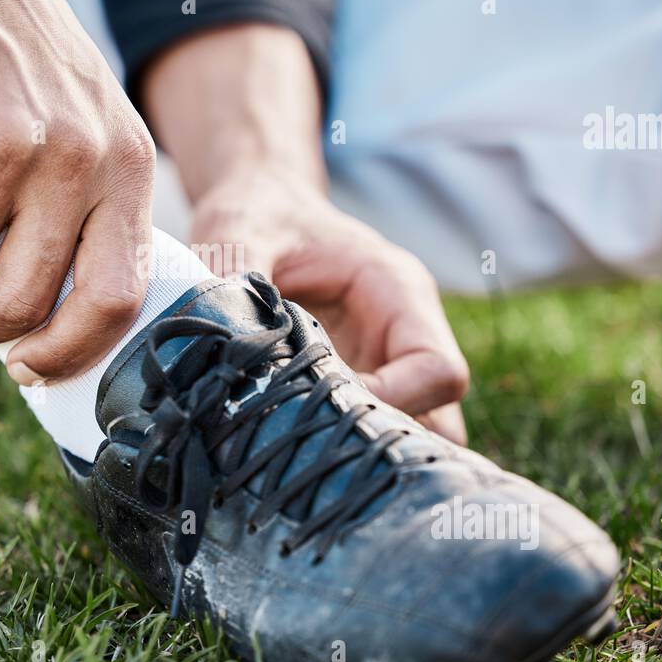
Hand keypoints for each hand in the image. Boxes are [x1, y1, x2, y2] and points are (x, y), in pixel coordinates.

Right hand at [0, 0, 154, 383]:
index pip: (116, 297)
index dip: (67, 351)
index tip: (23, 366)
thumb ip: (87, 194)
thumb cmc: (9, 41)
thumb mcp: (86, 112)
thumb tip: (54, 300)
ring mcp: (7, 145)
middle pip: (22, 303)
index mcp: (124, 165)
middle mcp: (77, 160)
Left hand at [189, 173, 469, 443]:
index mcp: (398, 291)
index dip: (392, 402)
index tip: (322, 407)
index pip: (439, 370)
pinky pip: (364, 438)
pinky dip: (330, 451)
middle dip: (376, 440)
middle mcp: (404, 334)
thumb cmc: (257, 212)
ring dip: (356, 453)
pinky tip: (277, 446)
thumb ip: (236, 274)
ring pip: (404, 438)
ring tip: (290, 449)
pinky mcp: (356, 388)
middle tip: (306, 443)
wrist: (258, 207)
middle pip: (438, 421)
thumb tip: (222, 335)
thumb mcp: (239, 231)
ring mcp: (384, 367)